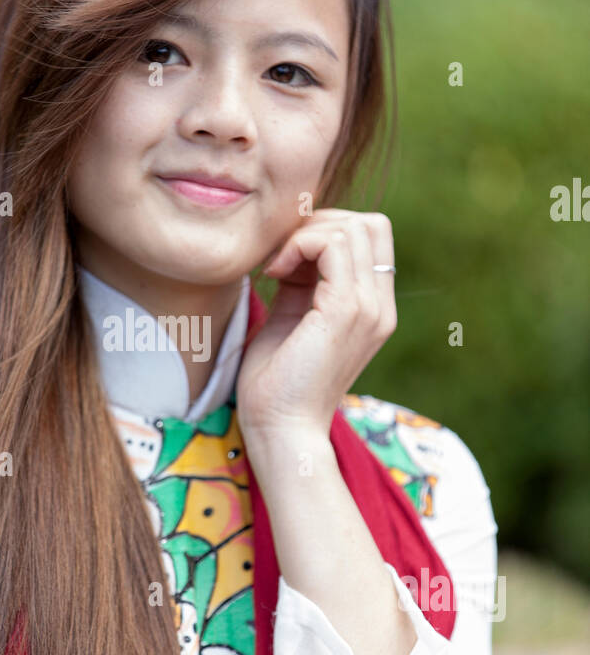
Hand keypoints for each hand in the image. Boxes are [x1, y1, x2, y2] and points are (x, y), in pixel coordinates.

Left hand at [235, 209, 397, 443]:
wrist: (280, 429)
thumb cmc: (276, 383)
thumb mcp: (292, 317)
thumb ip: (301, 281)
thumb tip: (293, 245)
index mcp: (373, 309)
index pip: (373, 237)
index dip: (327, 230)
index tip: (287, 256)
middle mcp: (380, 307)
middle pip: (371, 224)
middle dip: (318, 225)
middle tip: (281, 255)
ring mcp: (369, 308)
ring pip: (354, 228)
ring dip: (305, 235)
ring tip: (276, 266)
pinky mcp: (346, 311)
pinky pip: (333, 246)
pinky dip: (298, 246)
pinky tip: (273, 273)